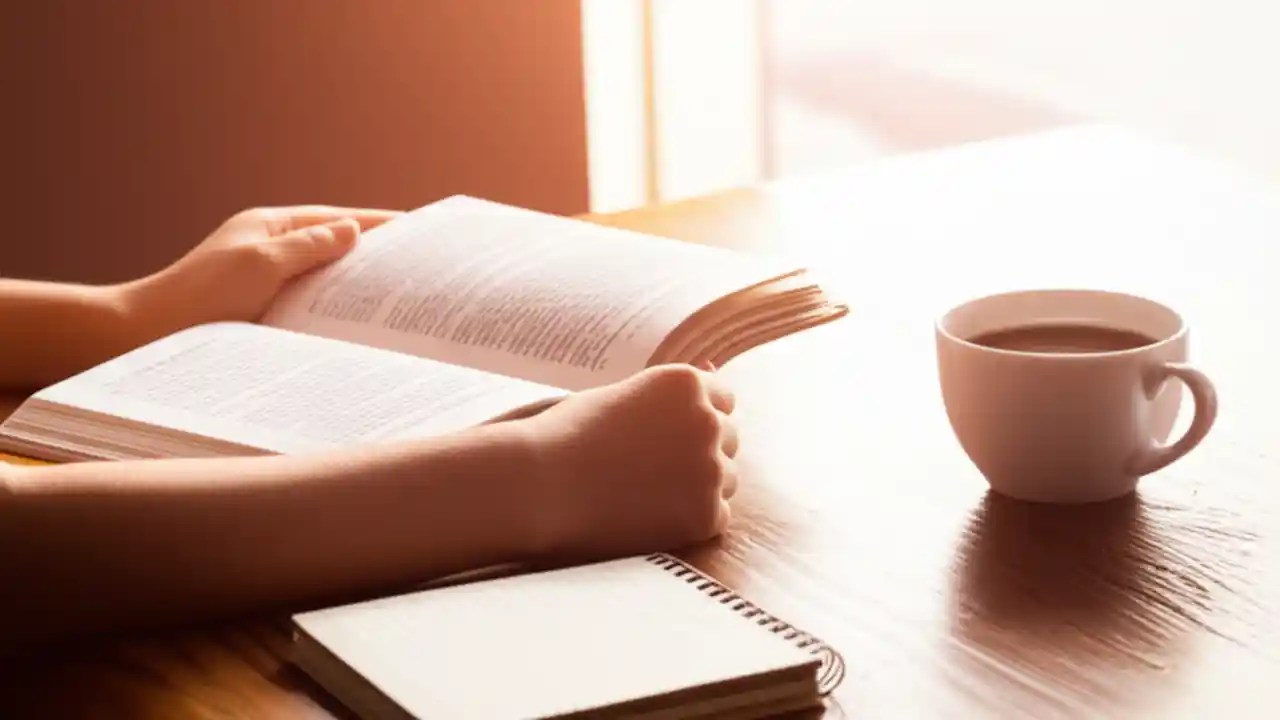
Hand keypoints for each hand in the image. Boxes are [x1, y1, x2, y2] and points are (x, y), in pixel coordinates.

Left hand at [125, 205, 399, 336]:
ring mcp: (267, 281)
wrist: (146, 335)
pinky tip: (356, 327)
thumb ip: (309, 245)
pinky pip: (310, 304)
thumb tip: (353, 231)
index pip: (337, 219)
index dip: (378, 223)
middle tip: (421, 264)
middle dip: (375, 254)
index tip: (419, 228)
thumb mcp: (260, 263)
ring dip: (357, 285)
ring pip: (324, 277)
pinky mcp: (263, 311)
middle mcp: (271, 250)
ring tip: (399, 297)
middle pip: (334, 246)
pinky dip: (335, 309)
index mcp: (270, 227)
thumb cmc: (198, 296)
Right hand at [520, 364, 739, 558]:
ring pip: (726, 480)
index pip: (723, 400)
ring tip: (644, 493)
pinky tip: (649, 517)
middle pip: (729, 439)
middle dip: (699, 452)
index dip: (692, 420)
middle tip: (649, 470)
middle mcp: (707, 420)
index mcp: (687, 383)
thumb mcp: (621, 396)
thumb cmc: (567, 437)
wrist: (538, 487)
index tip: (665, 438)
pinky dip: (691, 520)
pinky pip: (717, 516)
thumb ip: (669, 394)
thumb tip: (715, 368)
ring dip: (698, 486)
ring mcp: (711, 469)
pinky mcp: (705, 515)